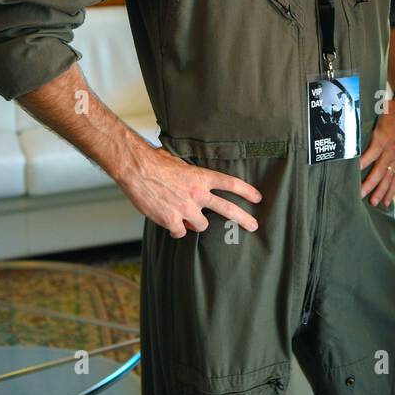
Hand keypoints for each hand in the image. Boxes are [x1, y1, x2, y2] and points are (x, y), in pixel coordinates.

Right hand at [118, 145, 262, 237]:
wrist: (137, 170)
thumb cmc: (156, 163)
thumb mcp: (182, 164)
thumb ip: (194, 176)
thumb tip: (199, 186)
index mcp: (202, 177)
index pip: (231, 184)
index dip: (247, 191)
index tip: (258, 198)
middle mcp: (198, 194)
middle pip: (228, 209)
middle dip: (244, 218)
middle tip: (254, 225)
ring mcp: (186, 208)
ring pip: (201, 225)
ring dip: (195, 223)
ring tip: (183, 215)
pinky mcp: (172, 220)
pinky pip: (181, 232)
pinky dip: (176, 229)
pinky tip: (169, 221)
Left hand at [360, 90, 394, 206]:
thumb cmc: (394, 111)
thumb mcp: (378, 112)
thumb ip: (364, 120)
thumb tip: (347, 120)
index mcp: (383, 138)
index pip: (371, 154)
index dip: (362, 163)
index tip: (352, 173)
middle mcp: (391, 151)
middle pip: (379, 170)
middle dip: (369, 184)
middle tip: (359, 195)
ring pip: (388, 178)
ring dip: (381, 191)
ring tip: (373, 202)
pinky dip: (392, 190)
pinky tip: (386, 201)